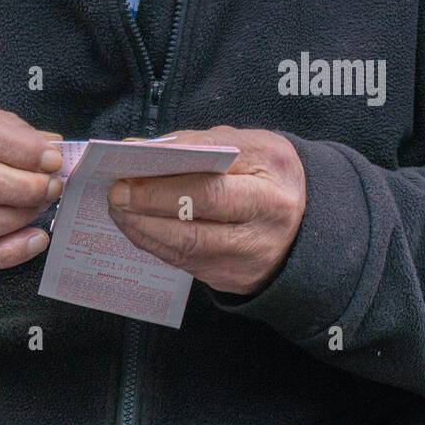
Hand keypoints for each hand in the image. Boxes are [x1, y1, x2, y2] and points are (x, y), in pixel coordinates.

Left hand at [106, 126, 305, 296]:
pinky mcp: (235, 280)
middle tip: (116, 194)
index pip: (212, 189)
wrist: (309, 221)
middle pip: (197, 224)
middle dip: (148, 208)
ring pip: (188, 250)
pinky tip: (138, 226)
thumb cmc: (269, 173)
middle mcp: (265, 226)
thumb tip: (140, 149)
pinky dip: (157, 243)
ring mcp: (250, 260)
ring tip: (119, 210)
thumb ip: (198, 144)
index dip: (164, 184)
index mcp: (271, 182)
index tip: (128, 171)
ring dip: (144, 230)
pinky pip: (187, 263)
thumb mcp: (250, 145)